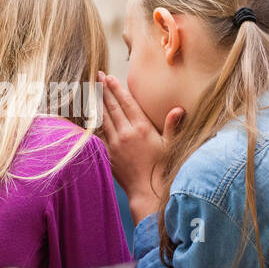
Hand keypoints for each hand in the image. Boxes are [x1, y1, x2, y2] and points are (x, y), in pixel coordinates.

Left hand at [99, 72, 184, 222]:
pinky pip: (99, 134)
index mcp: (142, 128)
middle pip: (112, 107)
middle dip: (104, 90)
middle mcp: (126, 133)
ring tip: (91, 90)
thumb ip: (172, 125)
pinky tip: (90, 115)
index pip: (127, 103)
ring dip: (97, 103)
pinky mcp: (108, 154)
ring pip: (103, 118)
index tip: (109, 77)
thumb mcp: (170, 145)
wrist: (147, 191)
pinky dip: (94, 122)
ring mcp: (115, 144)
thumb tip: (178, 109)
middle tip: (96, 76)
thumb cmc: (162, 168)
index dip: (117, 88)